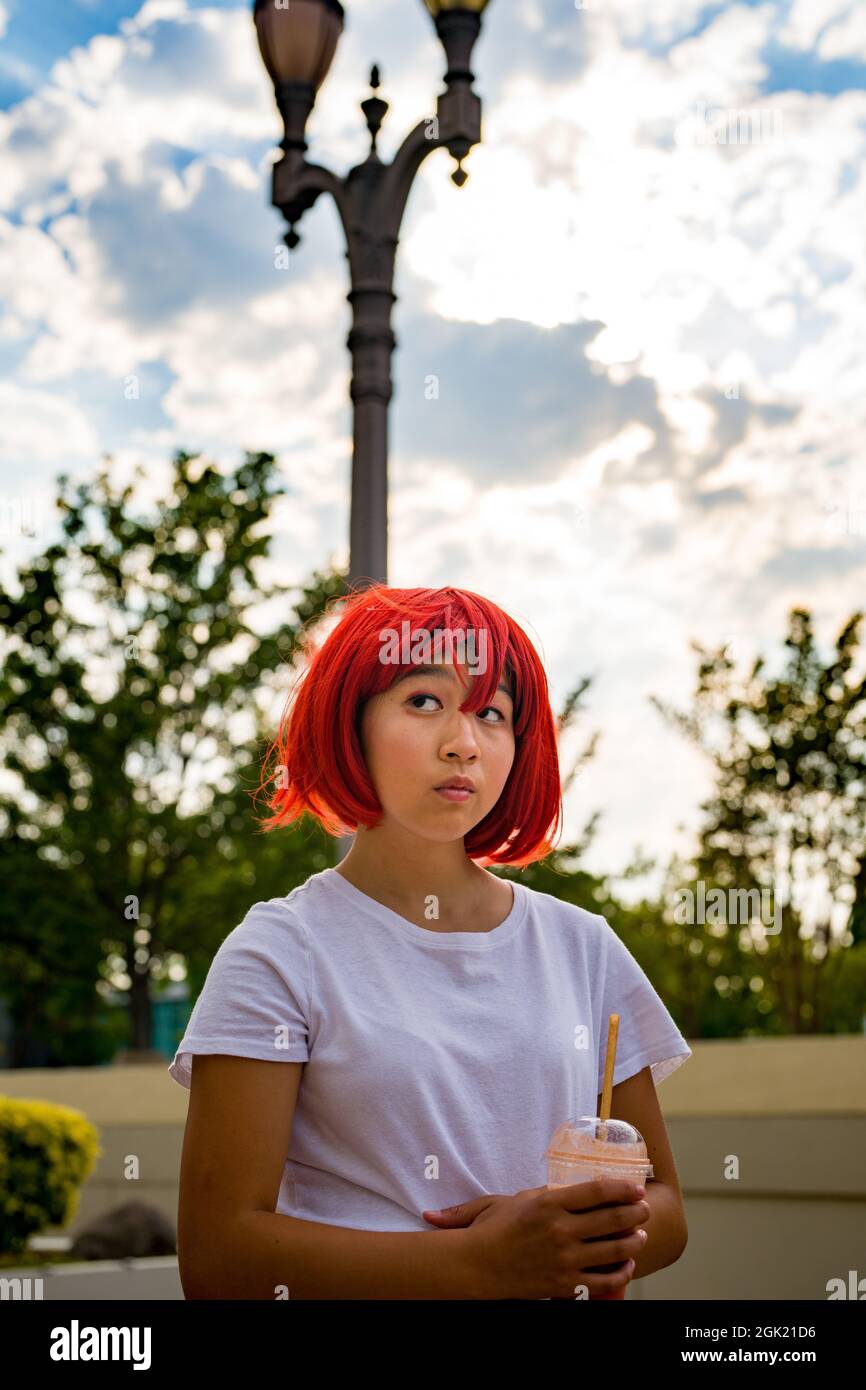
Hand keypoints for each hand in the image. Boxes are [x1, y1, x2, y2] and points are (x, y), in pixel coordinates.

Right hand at [423, 1178, 649, 1299]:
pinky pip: (604, 1282)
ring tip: (641, 1235)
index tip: (637, 1188)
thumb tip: (566, 1184)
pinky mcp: (564, 1285)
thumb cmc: (491, 1229)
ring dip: (634, 1241)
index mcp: (549, 1203)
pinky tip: (627, 1265)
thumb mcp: (514, 1199)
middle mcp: (560, 1230)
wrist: (475, 1266)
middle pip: (613, 1219)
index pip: (597, 1191)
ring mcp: (564, 1260)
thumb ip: (542, 1192)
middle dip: (636, 1213)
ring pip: (614, 1250)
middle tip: (645, 1210)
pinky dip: (622, 1274)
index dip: (623, 1188)